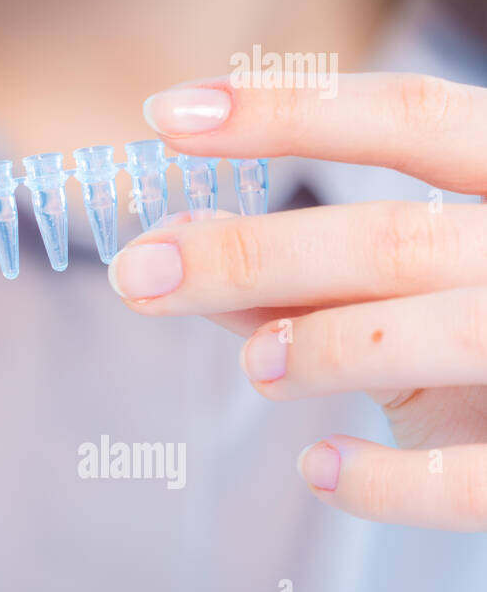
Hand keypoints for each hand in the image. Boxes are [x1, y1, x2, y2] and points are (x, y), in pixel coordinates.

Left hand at [111, 72, 486, 530]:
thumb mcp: (409, 291)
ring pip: (443, 333)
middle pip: (394, 236)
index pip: (409, 116)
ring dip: (323, 346)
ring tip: (255, 366)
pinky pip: (476, 480)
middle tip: (138, 273)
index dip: (284, 111)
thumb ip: (302, 270)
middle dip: (251, 255)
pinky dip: (387, 479)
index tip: (165, 116)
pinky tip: (318, 469)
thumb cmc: (481, 345)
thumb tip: (174, 240)